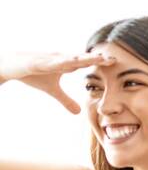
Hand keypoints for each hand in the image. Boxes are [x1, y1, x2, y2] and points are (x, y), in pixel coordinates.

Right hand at [0, 51, 115, 113]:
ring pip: (68, 57)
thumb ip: (66, 100)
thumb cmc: (32, 74)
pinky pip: (49, 61)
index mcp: (65, 63)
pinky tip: (68, 62)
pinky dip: (58, 61)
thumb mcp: (51, 90)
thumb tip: (79, 112)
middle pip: (81, 58)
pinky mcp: (36, 62)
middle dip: (96, 58)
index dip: (100, 62)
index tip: (116, 63)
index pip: (86, 62)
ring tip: (97, 57)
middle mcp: (59, 58)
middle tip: (112, 58)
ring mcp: (48, 59)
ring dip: (83, 57)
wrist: (9, 66)